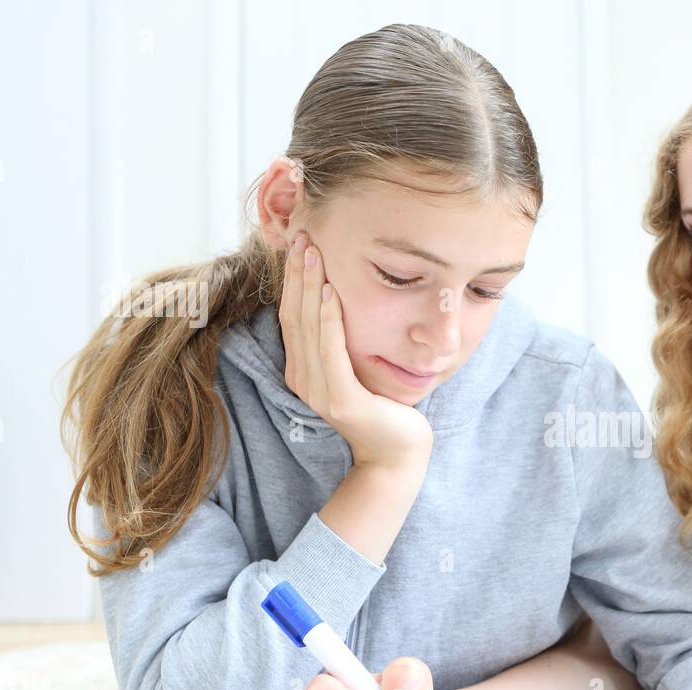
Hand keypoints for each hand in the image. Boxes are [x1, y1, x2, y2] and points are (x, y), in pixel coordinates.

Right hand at [280, 232, 433, 470]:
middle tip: (302, 233)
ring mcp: (317, 390)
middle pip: (294, 314)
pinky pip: (331, 350)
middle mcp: (302, 378)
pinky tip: (333, 291)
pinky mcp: (340, 399)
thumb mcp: (358, 365)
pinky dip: (330, 318)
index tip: (299, 241)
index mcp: (302, 369)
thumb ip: (343, 339)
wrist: (399, 453)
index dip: (293, 278)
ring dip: (310, 285)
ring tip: (313, 251)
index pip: (292, 314)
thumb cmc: (385, 406)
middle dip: (297, 272)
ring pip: (308, 326)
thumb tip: (341, 295)